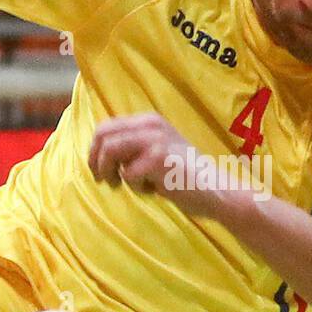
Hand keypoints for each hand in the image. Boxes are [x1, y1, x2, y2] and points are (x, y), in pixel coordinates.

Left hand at [87, 113, 230, 218]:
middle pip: (103, 136)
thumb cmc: (184, 176)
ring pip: (110, 152)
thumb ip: (133, 147)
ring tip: (125, 186)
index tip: (97, 170)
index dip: (95, 149)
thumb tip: (98, 154)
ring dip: (111, 173)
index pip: (107, 126)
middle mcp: (150, 125)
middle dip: (96, 160)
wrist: (216, 190)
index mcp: (149, 121)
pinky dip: (136, 188)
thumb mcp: (158, 151)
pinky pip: (127, 175)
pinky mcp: (157, 159)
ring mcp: (154, 140)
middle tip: (103, 180)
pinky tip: (154, 190)